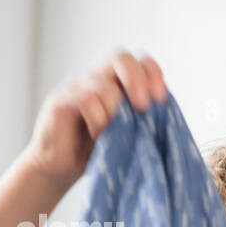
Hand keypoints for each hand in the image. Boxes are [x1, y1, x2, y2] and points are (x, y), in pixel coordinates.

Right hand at [24, 51, 167, 187]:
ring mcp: (74, 87)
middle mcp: (94, 79)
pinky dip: (98, 121)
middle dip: (136, 79)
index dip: (152, 72)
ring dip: (115, 115)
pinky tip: (97, 137)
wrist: (62, 170)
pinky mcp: (59, 101)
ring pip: (104, 86)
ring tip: (110, 136)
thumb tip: (166, 110)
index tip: (161, 100)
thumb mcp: (129, 133)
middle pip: (119, 56)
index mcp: (114, 83)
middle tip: (142, 108)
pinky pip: (87, 100)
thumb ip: (143, 118)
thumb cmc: (99, 152)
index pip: (137, 60)